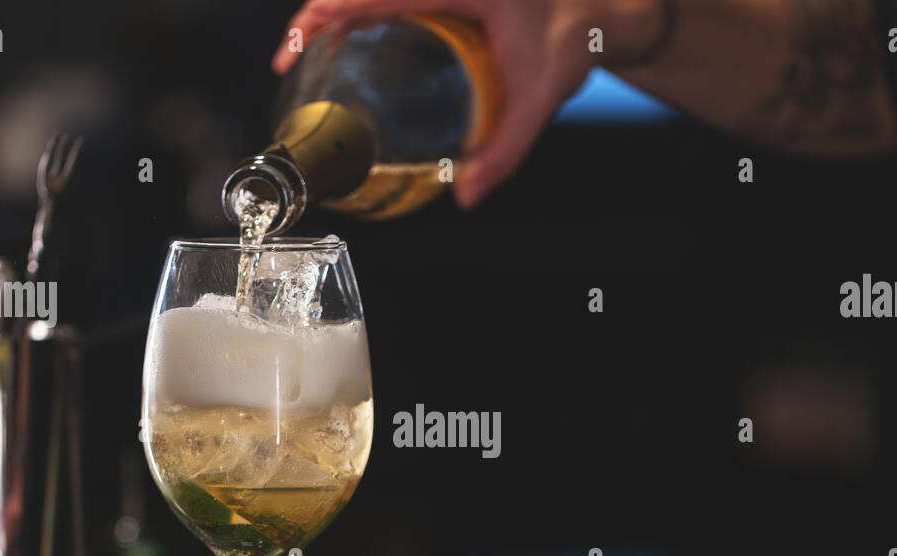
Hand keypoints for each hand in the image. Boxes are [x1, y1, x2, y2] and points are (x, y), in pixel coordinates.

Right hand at [271, 0, 671, 207]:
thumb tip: (467, 195)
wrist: (604, 5)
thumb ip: (507, 149)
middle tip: (292, 63)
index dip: (320, 14)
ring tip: (309, 53)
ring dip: (334, 9)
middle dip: (315, 15)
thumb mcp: (542, 96)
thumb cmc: (576, 37)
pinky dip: (361, 9)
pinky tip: (349, 40)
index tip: (292, 48)